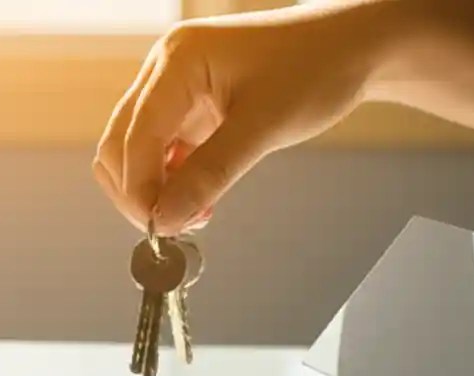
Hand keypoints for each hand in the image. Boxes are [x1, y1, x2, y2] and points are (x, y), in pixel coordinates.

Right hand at [94, 2, 395, 234]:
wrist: (353, 47)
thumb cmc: (317, 68)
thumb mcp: (263, 127)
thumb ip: (210, 173)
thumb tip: (165, 220)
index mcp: (177, 61)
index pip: (134, 137)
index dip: (140, 190)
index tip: (161, 230)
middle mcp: (166, 70)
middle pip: (120, 145)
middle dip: (139, 192)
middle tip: (175, 227)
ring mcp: (175, 88)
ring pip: (135, 151)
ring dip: (154, 190)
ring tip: (194, 214)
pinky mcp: (190, 107)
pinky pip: (162, 151)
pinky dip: (172, 181)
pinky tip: (201, 199)